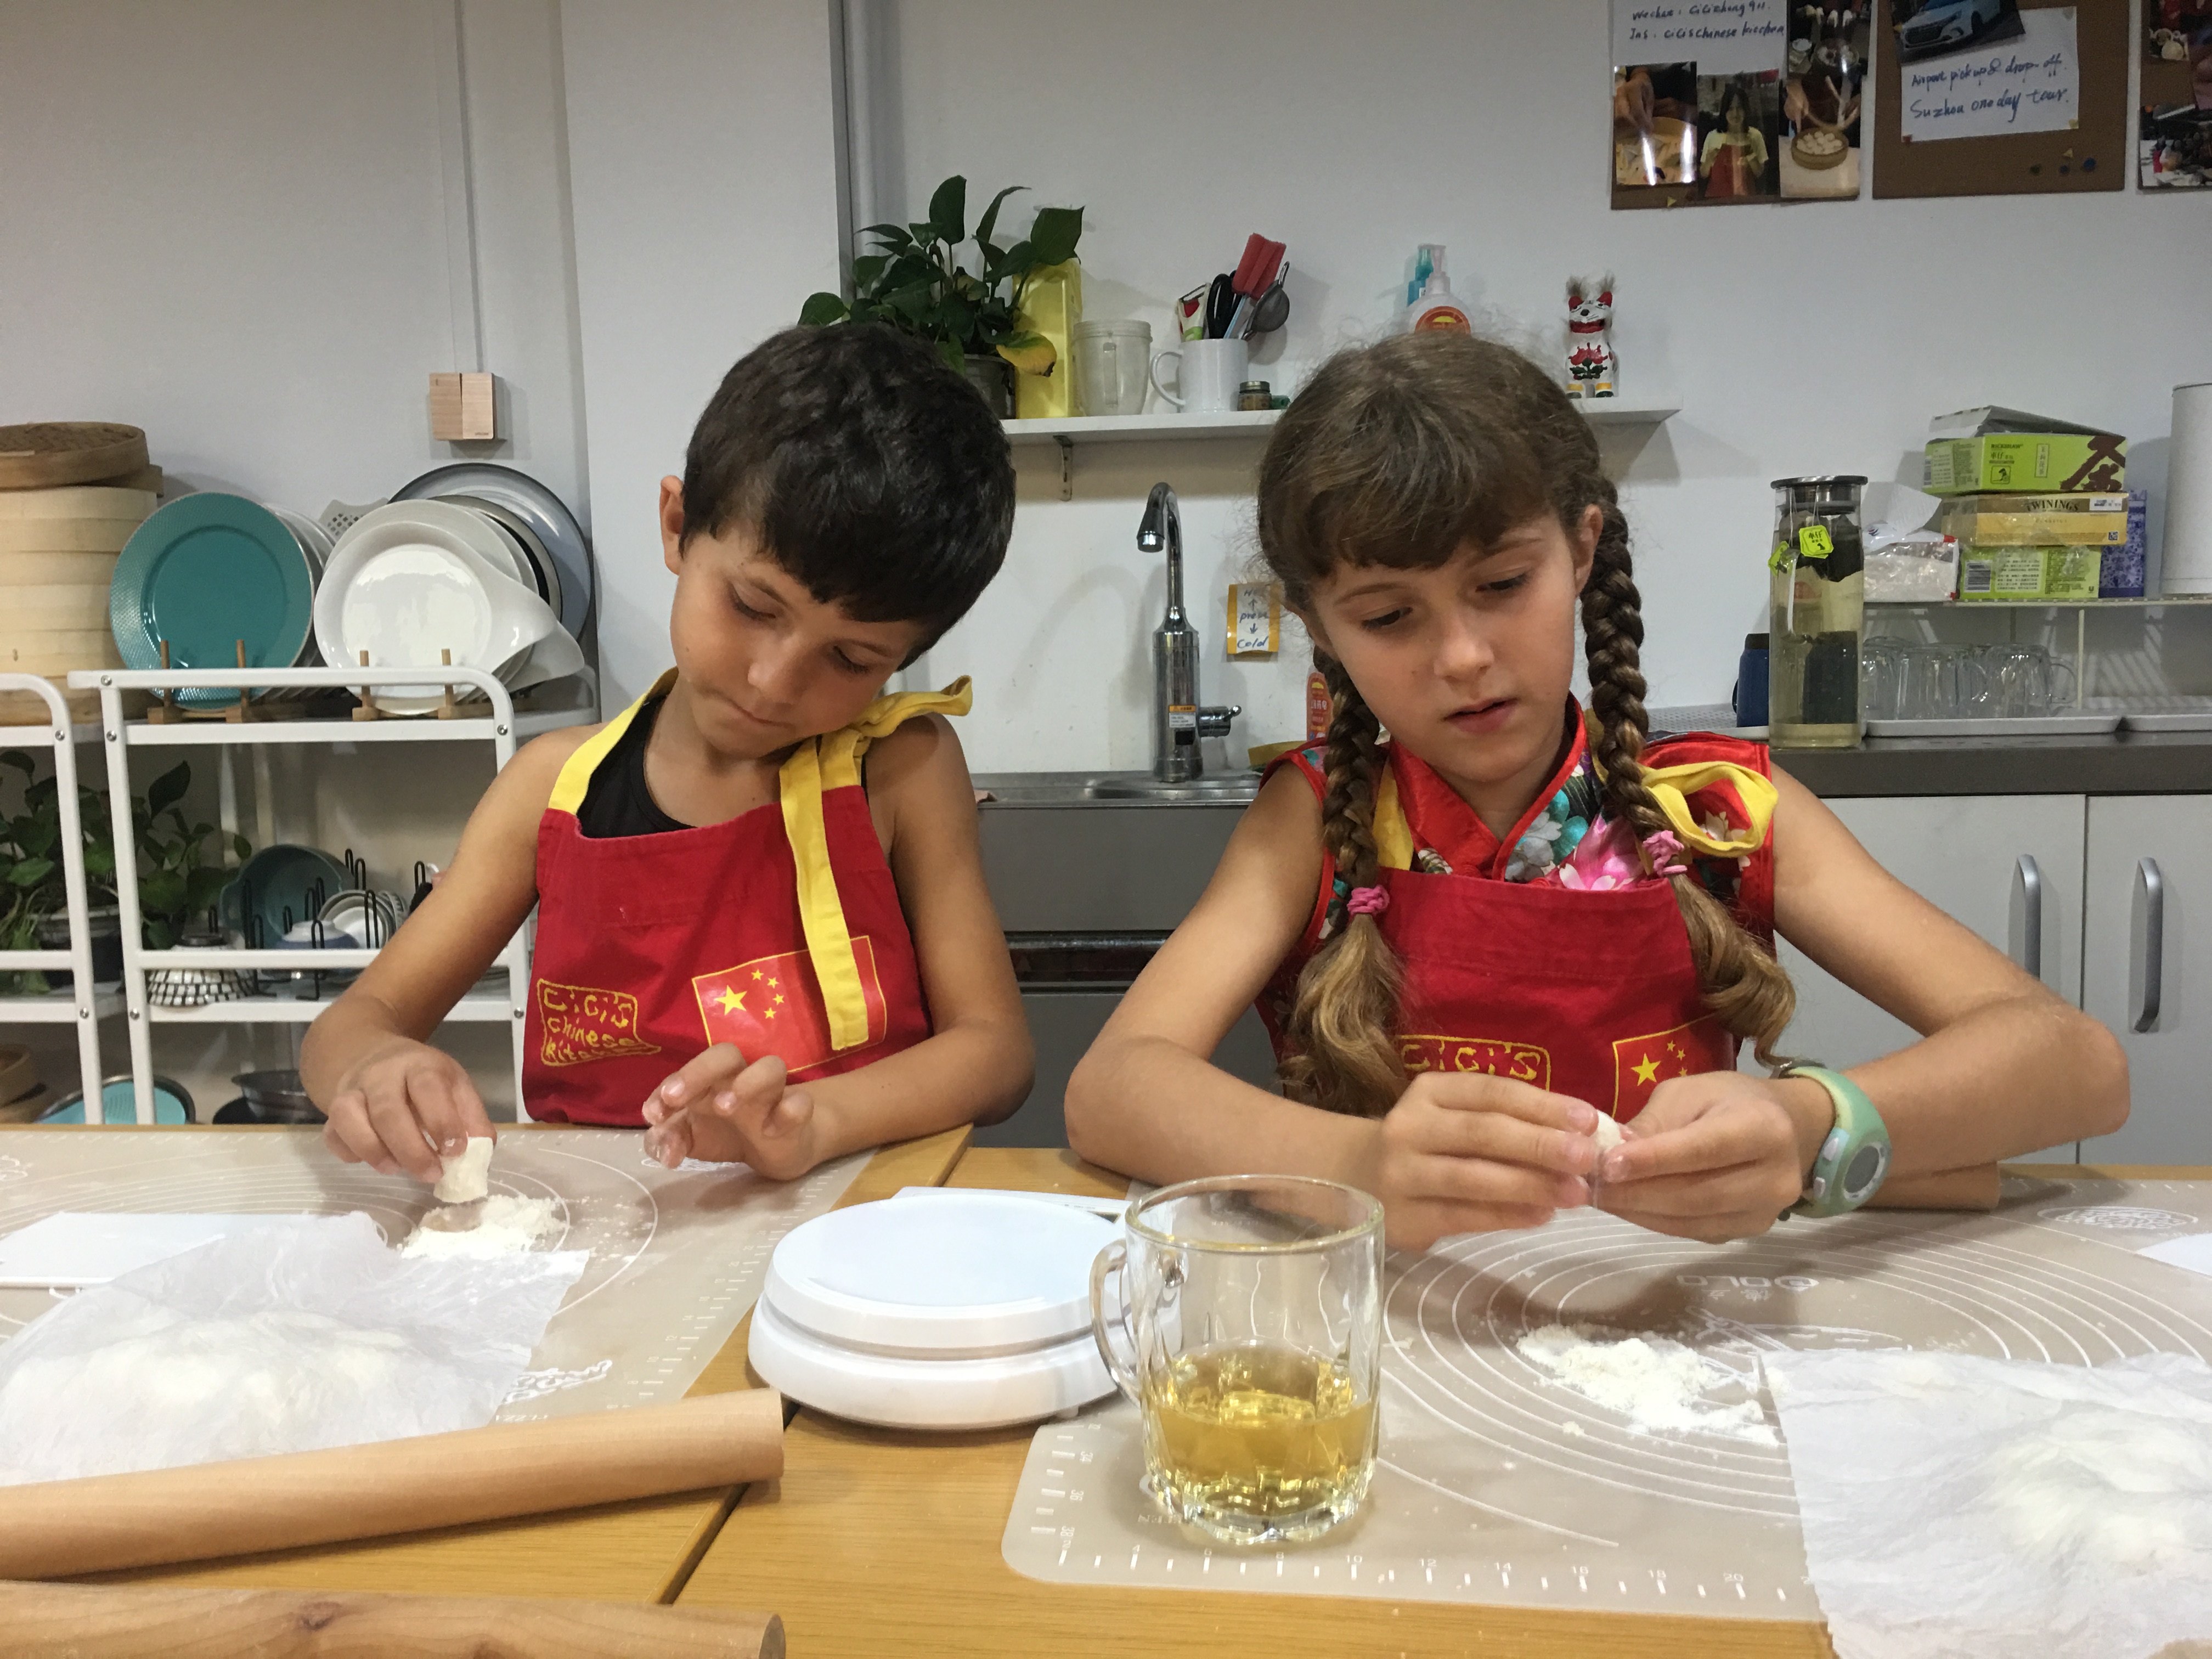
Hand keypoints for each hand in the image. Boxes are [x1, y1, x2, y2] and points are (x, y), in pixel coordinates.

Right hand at [321, 1037, 495, 1182]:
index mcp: (419, 1065)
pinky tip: (373, 1160)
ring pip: (349, 1117)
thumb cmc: (423, 1080)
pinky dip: (350, 1152)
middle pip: (387, 1109)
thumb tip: (480, 1155)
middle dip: (411, 1149)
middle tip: (431, 1174)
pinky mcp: (333, 1112)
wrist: (373, 1056)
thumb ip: (472, 1118)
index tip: (455, 1151)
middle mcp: (381, 1074)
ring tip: (396, 1169)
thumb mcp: (455, 1087)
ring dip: (374, 1150)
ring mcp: (352, 1091)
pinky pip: (333, 1134)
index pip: (428, 1087)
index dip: (442, 1120)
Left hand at [640, 1044, 820, 1180]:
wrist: (779, 1148)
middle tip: (676, 1098)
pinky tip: (769, 1131)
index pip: (688, 1071)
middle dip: (699, 1071)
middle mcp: (740, 1079)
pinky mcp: (798, 1113)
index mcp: (710, 1082)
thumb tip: (665, 1153)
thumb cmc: (727, 1134)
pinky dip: (788, 1110)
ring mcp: (773, 1094)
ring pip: (770, 1067)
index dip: (668, 1087)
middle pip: (726, 1054)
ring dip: (746, 1083)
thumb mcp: (691, 1139)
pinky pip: (801, 1101)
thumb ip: (669, 1142)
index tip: (654, 1115)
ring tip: (723, 1108)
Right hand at [1349, 1072, 1601, 1251]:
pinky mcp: (1405, 1217)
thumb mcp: (1453, 1116)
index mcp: (1428, 1092)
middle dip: (1540, 1144)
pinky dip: (1506, 1216)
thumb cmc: (1426, 1143)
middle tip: (1587, 1157)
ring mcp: (1403, 1173)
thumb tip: (1580, 1134)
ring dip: (1530, 1184)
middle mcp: (1410, 1127)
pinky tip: (1541, 1216)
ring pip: (1472, 1177)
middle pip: (1482, 1132)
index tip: (1588, 1120)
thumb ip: (1504, 1120)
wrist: (1355, 1177)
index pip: (1491, 1092)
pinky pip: (1463, 1215)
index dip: (1542, 1105)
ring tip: (1575, 1193)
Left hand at [1592, 1073, 1831, 1242]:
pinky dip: (1654, 1222)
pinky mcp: (1750, 1232)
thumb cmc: (1728, 1101)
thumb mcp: (1689, 1093)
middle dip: (1637, 1192)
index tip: (1607, 1165)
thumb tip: (1612, 1154)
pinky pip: (1695, 1232)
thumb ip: (1654, 1124)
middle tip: (1589, 1186)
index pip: (1704, 1149)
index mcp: (1764, 1128)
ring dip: (1639, 1211)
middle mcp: (1775, 1177)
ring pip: (1693, 1220)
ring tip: (1598, 1197)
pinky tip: (1626, 1208)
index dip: (1654, 1160)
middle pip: (1697, 1193)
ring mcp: (1766, 1212)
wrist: (1784, 1129)